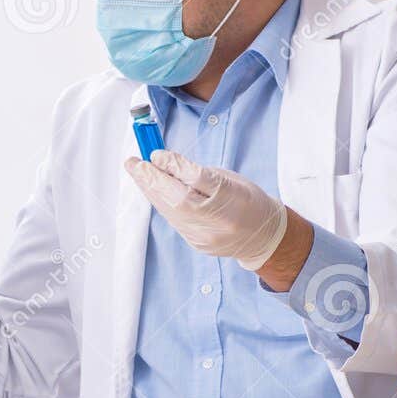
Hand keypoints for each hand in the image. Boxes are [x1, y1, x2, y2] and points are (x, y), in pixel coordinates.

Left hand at [123, 149, 287, 272]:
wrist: (263, 237)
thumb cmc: (248, 201)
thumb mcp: (231, 178)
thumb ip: (199, 173)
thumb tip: (166, 164)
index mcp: (234, 198)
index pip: (199, 180)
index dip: (174, 166)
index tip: (155, 154)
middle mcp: (220, 220)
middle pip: (178, 198)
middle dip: (151, 179)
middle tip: (133, 163)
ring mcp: (207, 236)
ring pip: (171, 211)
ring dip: (150, 190)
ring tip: (136, 172)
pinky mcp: (196, 243)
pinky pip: (173, 219)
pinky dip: (160, 202)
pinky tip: (150, 189)